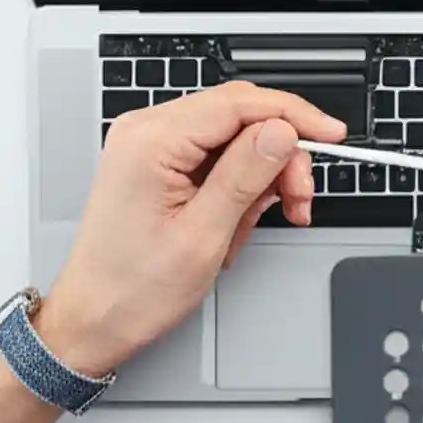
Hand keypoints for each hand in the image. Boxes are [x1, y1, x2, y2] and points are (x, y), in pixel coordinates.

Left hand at [35, 82, 345, 377]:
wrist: (92, 319)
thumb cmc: (131, 289)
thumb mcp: (203, 236)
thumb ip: (245, 176)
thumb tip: (281, 132)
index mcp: (151, 141)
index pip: (239, 103)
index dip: (293, 115)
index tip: (330, 136)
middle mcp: (146, 132)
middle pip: (240, 116)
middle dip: (278, 156)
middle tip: (298, 199)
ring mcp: (149, 145)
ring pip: (233, 137)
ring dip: (259, 176)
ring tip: (253, 223)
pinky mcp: (157, 162)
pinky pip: (215, 156)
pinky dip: (238, 185)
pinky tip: (235, 220)